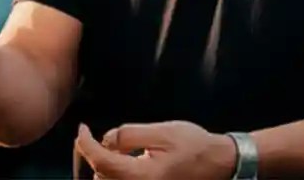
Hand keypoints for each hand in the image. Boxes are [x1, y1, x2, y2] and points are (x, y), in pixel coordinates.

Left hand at [75, 121, 237, 179]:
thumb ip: (129, 135)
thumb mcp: (161, 132)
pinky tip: (129, 159)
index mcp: (142, 177)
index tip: (82, 128)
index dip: (85, 144)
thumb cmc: (194, 146)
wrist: (220, 165)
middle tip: (104, 137)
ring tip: (122, 149)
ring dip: (106, 165)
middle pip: (101, 175)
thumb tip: (106, 140)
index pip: (100, 162)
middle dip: (97, 154)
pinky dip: (117, 173)